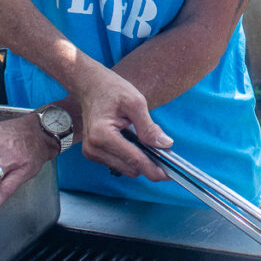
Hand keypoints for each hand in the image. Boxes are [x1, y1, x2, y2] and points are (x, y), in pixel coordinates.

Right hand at [73, 66, 172, 180]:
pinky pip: (118, 163)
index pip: (134, 160)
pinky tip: (134, 142)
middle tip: (164, 152)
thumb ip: (149, 127)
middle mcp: (94, 148)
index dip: (154, 168)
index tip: (169, 174)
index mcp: (103, 135)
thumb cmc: (112, 90)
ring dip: (139, 160)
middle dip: (149, 163)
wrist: (90, 86)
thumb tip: (165, 145)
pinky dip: (130, 157)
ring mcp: (92, 152)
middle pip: (130, 168)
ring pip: (125, 168)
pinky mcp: (93, 153)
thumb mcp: (136, 102)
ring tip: (147, 142)